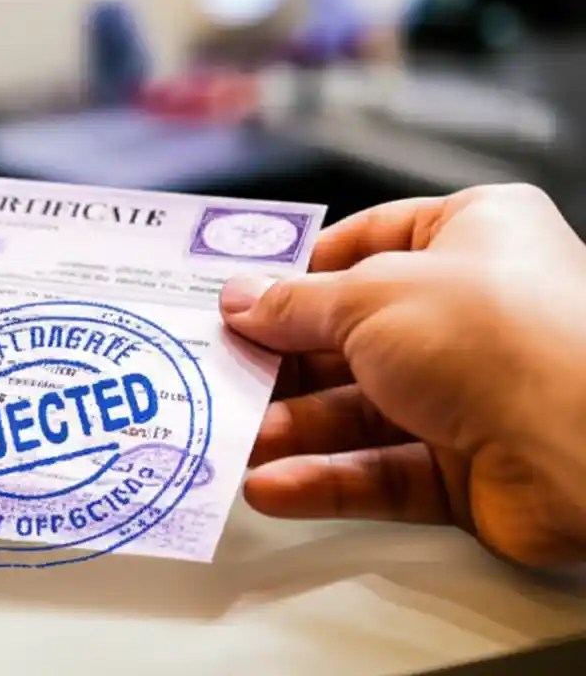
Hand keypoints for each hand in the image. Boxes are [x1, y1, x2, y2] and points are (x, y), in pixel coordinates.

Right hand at [220, 184, 585, 566]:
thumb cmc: (500, 337)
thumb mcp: (372, 298)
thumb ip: (297, 305)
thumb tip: (242, 301)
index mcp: (472, 237)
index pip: (368, 244)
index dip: (299, 273)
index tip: (241, 300)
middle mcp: (474, 312)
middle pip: (353, 337)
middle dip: (284, 363)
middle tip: (222, 376)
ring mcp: (474, 393)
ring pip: (361, 412)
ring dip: (293, 428)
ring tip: (235, 441)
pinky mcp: (469, 468)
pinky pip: (383, 470)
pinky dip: (327, 479)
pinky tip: (273, 485)